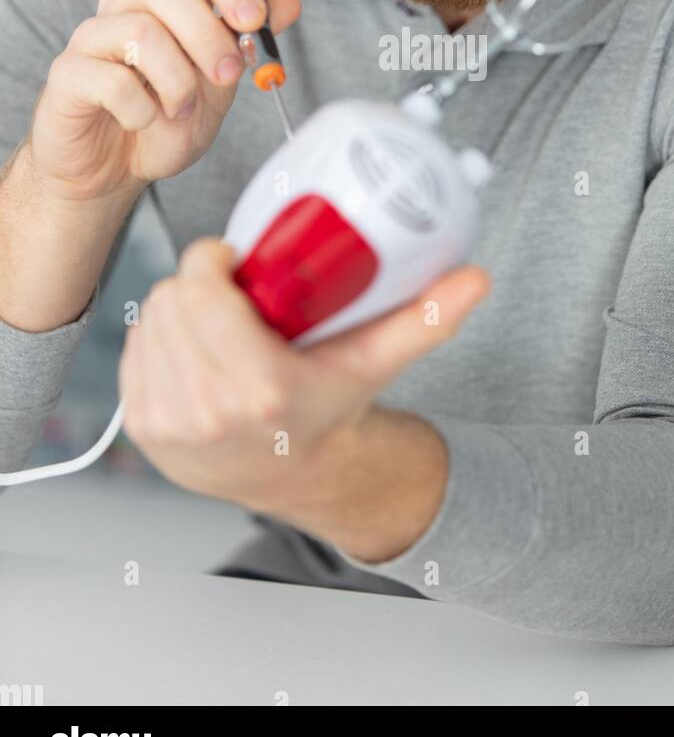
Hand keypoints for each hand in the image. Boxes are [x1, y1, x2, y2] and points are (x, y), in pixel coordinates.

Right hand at [29, 0, 300, 203]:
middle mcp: (127, 2)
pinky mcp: (67, 74)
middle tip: (229, 76)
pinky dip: (140, 108)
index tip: (253, 20)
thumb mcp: (221, 82)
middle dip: (209, 35)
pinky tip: (144, 121)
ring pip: (142, 31)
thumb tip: (289, 0)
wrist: (115, 168)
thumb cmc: (168, 119)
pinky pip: (110, 79)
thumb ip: (249, 41)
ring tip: (182, 110)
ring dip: (178, 81)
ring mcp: (93, 35)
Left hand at [119, 237, 490, 513]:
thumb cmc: (332, 408)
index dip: (214, 260)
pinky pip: (133, 352)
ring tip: (216, 321)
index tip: (237, 264)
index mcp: (258, 387)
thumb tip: (476, 279)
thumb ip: (427, 316)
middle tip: (233, 291)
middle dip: (199, 284)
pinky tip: (194, 350)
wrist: (303, 476)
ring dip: (176, 309)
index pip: (200, 286)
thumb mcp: (377, 359)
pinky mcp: (145, 430)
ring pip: (149, 321)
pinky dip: (158, 340)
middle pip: (172, 297)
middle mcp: (206, 410)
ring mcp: (169, 425)